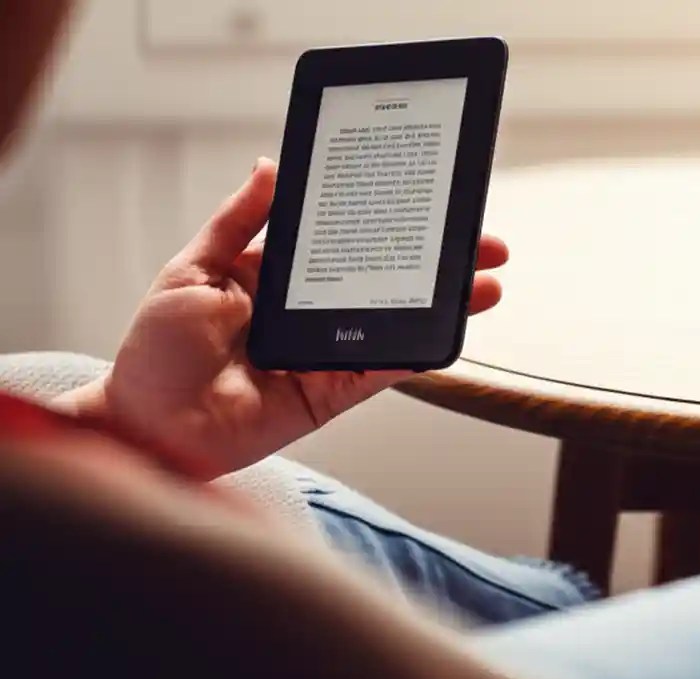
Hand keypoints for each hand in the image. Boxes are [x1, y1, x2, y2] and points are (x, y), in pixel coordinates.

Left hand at [54, 158, 508, 476]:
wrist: (150, 427)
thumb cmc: (158, 352)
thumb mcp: (193, 269)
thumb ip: (238, 221)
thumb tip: (270, 166)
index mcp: (276, 276)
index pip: (345, 240)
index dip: (386, 222)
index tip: (424, 200)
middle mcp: (310, 312)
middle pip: (385, 278)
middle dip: (437, 260)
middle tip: (480, 243)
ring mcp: (328, 352)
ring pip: (397, 321)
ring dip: (443, 304)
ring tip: (483, 285)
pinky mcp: (335, 392)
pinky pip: (385, 369)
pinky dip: (418, 351)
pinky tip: (452, 329)